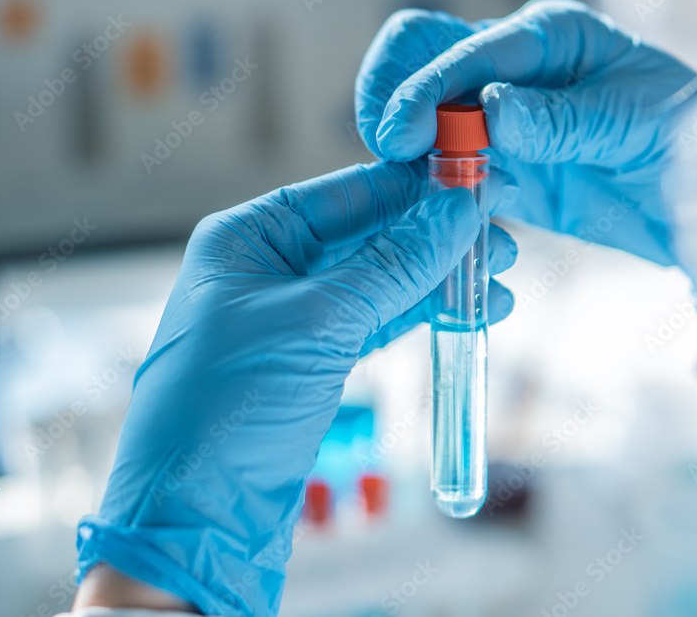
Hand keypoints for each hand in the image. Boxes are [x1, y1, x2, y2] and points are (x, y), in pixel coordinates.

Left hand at [76, 160, 517, 616]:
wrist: (197, 518)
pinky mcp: (316, 361)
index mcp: (247, 238)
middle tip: (498, 237)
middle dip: (435, 236)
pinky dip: (424, 315)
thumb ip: (394, 265)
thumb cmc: (224, 410)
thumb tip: (456, 210)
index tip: (472, 179)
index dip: (412, 185)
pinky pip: (380, 323)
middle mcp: (268, 269)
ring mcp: (293, 317)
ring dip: (440, 278)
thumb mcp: (317, 324)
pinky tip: (472, 311)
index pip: (345, 192)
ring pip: (381, 281)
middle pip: (369, 234)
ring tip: (499, 277)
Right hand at [356, 0, 696, 264]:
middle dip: (392, 97)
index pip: (466, 47)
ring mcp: (504, 123)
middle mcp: (516, 71)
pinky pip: (451, 179)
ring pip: (426, 123)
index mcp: (549, 37)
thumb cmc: (689, 136)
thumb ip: (564, 119)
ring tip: (410, 192)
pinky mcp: (504, 173)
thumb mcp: (634, 121)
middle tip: (388, 152)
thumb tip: (492, 109)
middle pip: (423, 59)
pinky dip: (436, 197)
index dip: (425, 87)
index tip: (401, 134)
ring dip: (409, 156)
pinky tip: (443, 220)